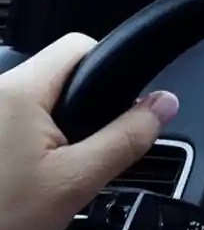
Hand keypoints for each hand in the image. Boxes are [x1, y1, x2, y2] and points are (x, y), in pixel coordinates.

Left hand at [0, 33, 178, 229]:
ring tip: (50, 176)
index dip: (109, 72)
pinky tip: (23, 183)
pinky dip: (27, 148)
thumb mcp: (76, 181)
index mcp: (19, 91)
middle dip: (80, 112)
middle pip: (58, 78)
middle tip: (82, 158)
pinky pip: (13, 126)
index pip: (78, 46)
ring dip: (54, 133)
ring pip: (35, 106)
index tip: (116, 112)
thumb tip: (164, 104)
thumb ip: (126, 138)